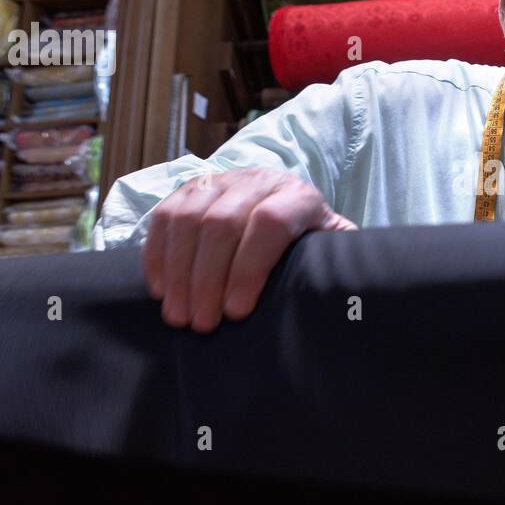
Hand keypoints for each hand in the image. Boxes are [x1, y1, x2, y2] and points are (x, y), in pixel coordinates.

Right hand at [142, 168, 355, 332]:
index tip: (237, 312)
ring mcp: (221, 180)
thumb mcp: (332, 251)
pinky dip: (157, 255)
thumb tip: (347, 303)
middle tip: (202, 324)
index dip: (250, 268)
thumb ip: (339, 267)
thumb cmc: (310, 244)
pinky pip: (164, 217)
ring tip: (179, 316)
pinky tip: (161, 290)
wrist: (287, 205)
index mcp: (299, 196)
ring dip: (178, 272)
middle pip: (222, 223)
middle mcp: (258, 180)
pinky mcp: (190, 188)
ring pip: (188, 219)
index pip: (269, 223)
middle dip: (208, 279)